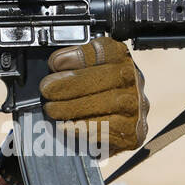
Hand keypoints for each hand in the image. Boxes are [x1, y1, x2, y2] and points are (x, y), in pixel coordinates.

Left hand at [39, 37, 148, 155]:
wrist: (105, 134)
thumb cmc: (90, 99)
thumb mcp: (80, 76)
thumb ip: (71, 67)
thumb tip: (57, 65)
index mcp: (120, 59)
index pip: (107, 50)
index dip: (80, 56)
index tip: (56, 64)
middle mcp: (133, 80)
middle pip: (110, 76)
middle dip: (73, 84)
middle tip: (48, 90)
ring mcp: (137, 106)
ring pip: (111, 102)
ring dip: (75, 107)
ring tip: (53, 110)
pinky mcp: (133, 131)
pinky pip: (111, 128)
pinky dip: (86, 127)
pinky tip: (67, 126)